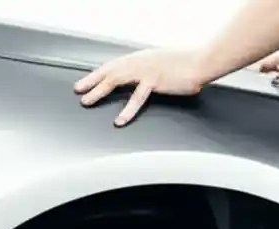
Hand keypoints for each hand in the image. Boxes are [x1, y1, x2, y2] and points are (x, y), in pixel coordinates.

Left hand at [75, 48, 209, 126]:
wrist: (201, 62)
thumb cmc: (185, 65)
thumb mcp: (161, 64)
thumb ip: (148, 71)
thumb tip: (139, 80)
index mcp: (140, 58)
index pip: (113, 65)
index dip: (98, 73)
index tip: (86, 80)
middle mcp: (139, 61)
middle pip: (109, 71)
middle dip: (91, 80)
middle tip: (78, 90)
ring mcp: (145, 70)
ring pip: (116, 80)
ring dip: (99, 91)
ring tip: (87, 101)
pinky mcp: (154, 81)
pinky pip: (136, 98)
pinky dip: (127, 110)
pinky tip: (119, 120)